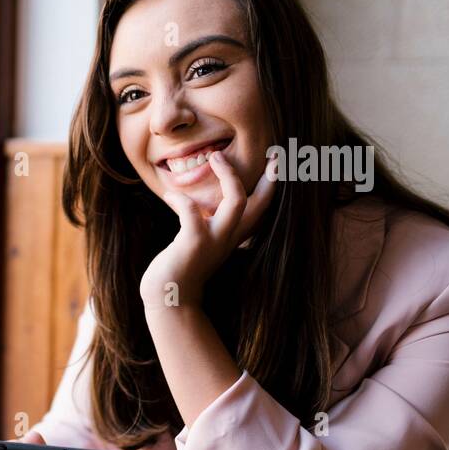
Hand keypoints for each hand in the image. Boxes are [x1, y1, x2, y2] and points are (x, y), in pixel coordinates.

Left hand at [139, 150, 277, 310]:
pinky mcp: (193, 242)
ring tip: (215, 157)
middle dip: (271, 177)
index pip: (263, 209)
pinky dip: (181, 199)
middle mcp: (230, 237)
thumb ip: (209, 224)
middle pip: (262, 203)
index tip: (279, 162)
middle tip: (273, 152)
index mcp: (234, 236)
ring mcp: (214, 239)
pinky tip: (170, 196)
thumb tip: (202, 202)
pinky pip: (191, 212)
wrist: (169, 297)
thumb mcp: (203, 242)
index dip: (273, 186)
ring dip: (229, 176)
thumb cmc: (182, 266)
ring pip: (237, 201)